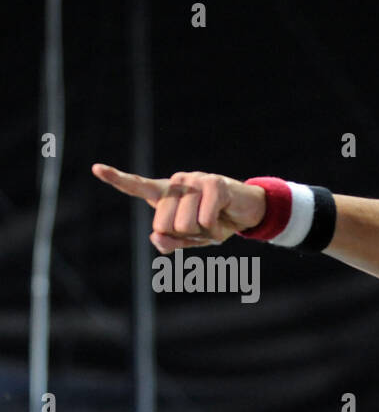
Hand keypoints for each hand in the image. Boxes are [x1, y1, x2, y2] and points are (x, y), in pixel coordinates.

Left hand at [91, 164, 267, 252]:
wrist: (248, 213)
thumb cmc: (216, 224)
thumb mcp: (191, 240)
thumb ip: (170, 243)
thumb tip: (156, 238)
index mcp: (166, 193)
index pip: (137, 186)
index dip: (117, 178)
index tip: (96, 168)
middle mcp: (176, 183)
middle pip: (163, 224)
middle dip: (185, 235)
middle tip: (202, 227)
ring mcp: (194, 181)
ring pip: (184, 224)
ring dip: (202, 234)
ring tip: (214, 222)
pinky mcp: (214, 184)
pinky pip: (205, 220)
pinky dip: (215, 230)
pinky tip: (223, 221)